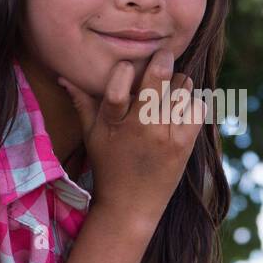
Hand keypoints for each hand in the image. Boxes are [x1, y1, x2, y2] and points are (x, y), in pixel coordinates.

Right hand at [58, 48, 204, 223]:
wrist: (131, 207)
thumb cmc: (108, 166)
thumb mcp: (91, 135)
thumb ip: (82, 102)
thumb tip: (64, 76)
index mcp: (113, 123)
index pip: (117, 87)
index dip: (125, 69)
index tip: (129, 65)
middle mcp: (140, 127)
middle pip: (158, 80)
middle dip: (163, 60)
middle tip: (164, 55)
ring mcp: (166, 136)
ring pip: (182, 88)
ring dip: (178, 84)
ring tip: (171, 90)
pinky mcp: (185, 144)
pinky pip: (198, 107)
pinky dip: (192, 103)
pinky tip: (182, 109)